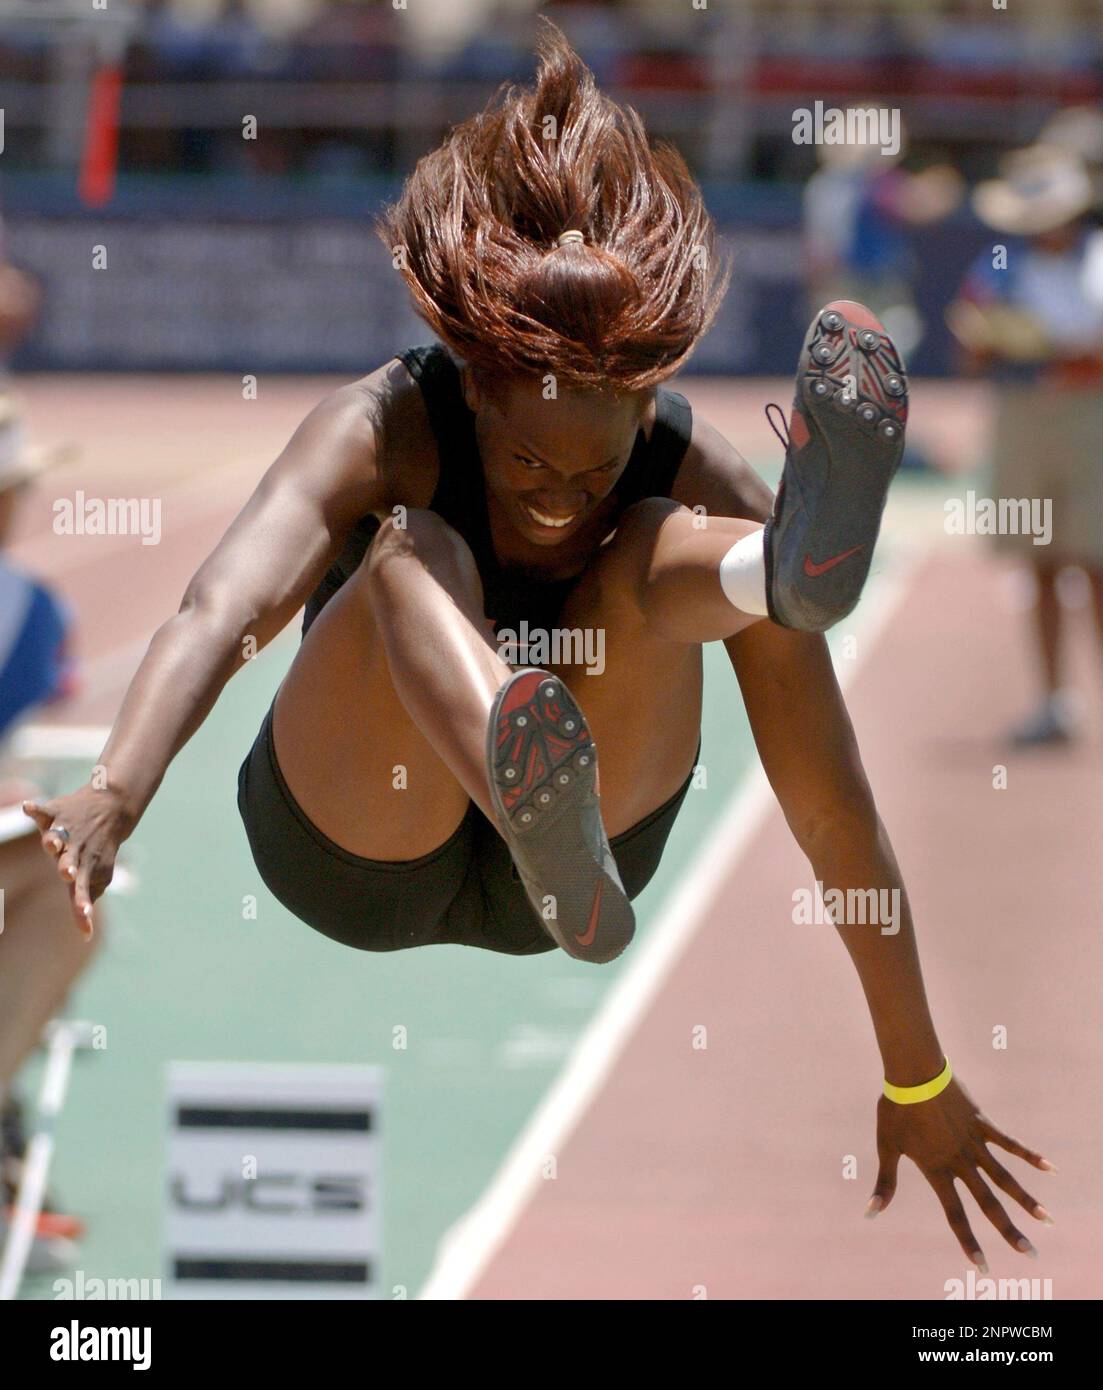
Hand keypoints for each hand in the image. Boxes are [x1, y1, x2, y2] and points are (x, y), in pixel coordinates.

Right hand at [21, 785, 132, 938]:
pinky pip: (43, 810)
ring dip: (53, 840)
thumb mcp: (95, 874)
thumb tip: (86, 935)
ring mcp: (65, 831)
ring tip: (51, 843)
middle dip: (67, 867)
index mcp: (84, 868)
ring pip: (56, 836)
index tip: (85, 917)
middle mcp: (74, 849)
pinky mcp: (55, 813)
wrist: (111, 810)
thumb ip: (86, 899)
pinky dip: (35, 809)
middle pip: (68, 860)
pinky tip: (28, 807)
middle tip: (67, 873)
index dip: (82, 905)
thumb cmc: (97, 850)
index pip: (82, 889)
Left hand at [867, 1075, 1054, 1270]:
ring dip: (1026, 1200)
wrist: (912, 1073)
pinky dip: (1030, 1155)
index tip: (982, 1265)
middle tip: (1030, 1254)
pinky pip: (1010, 1142)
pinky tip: (1050, 1168)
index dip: (968, 1241)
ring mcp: (974, 1143)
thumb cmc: (896, 1110)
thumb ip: (885, 1183)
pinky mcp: (982, 1123)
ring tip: (1047, 1220)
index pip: (955, 1214)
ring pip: (1005, 1178)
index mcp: (936, 1170)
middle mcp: (960, 1161)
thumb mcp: (886, 1147)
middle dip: (1009, 1231)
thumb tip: (870, 1213)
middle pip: (989, 1203)